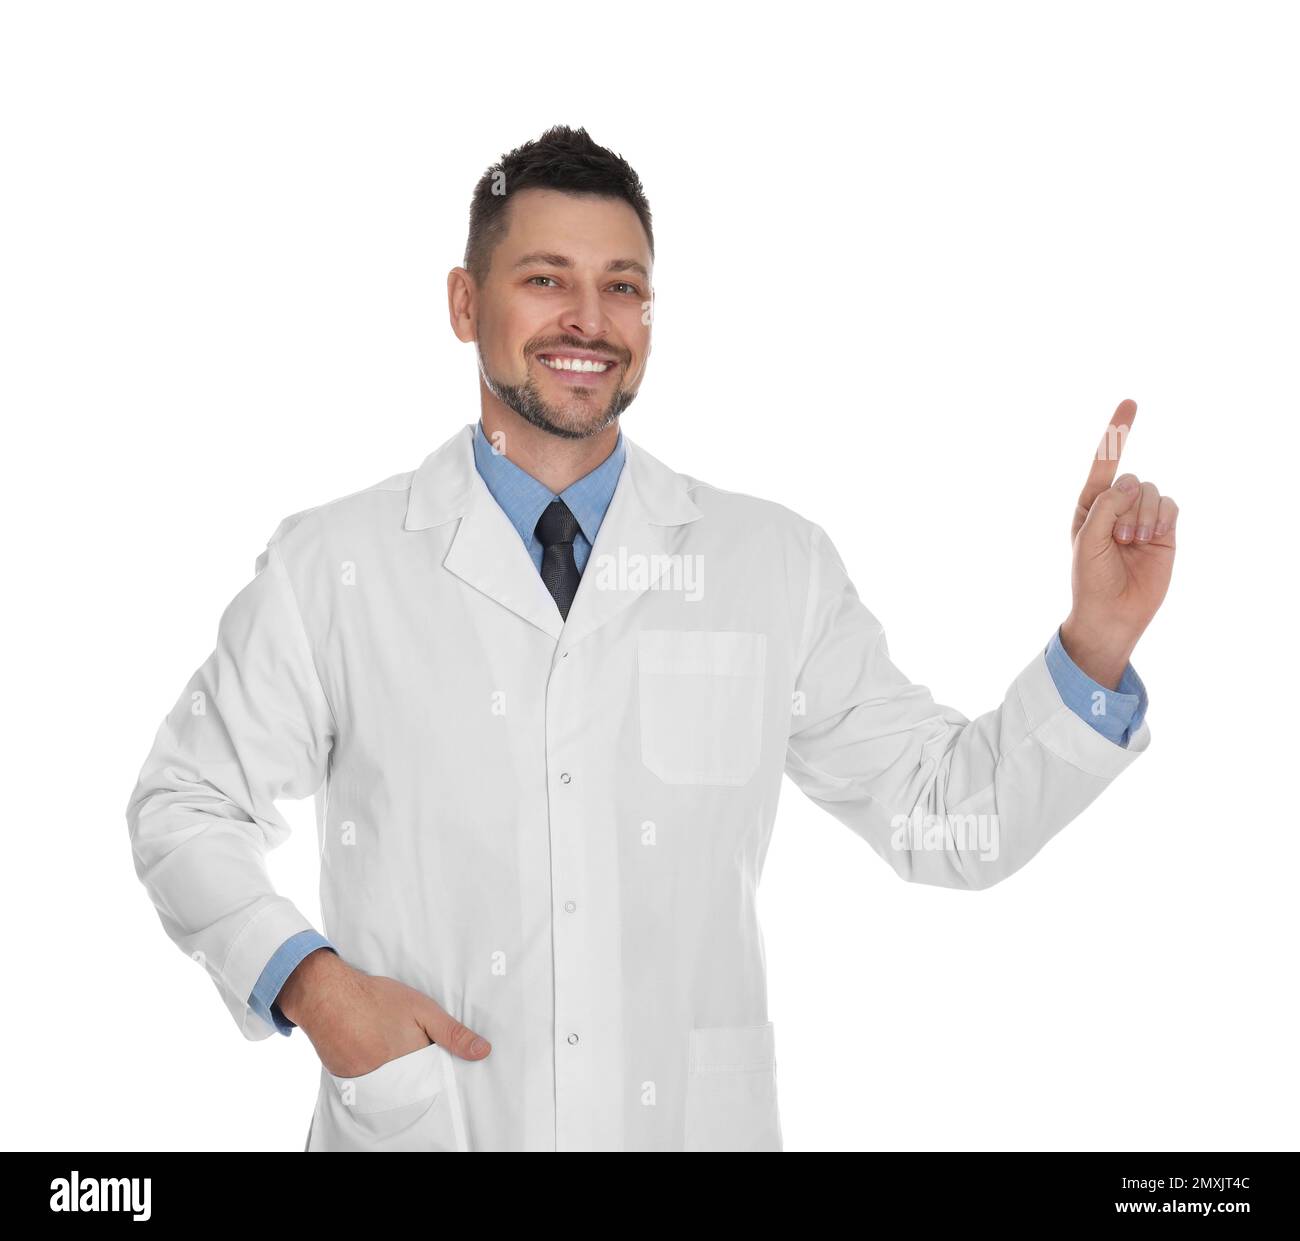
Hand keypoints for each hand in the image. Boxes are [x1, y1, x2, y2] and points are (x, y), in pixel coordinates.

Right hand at [277, 948, 490, 1077]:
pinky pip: (366, 1084)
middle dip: (411, 1067)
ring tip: (381, 1041)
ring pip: (389, 1085)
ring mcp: (365, 1081)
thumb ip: (452, 1033)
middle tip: (399, 1041)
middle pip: (410, 1083)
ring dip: (390, 1070)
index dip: (433, 1064)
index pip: (432, 1077)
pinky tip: (365, 1045)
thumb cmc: (377, 998)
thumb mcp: (423, 1009)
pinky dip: (369, 1069)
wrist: (328, 995)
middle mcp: (389, 1078)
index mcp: (412, 1060)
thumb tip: (482, 1051)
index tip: (428, 1051)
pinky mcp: (346, 1081)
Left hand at [1062, 398, 1177, 688]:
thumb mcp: (1086, 540)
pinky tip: (1151, 540)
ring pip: (1151, 491)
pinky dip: (1161, 519)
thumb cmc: (1089, 578)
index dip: (1117, 432)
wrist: (1112, 613)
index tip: (1130, 402)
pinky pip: (1170, 505)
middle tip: (1117, 540)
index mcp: (1089, 504)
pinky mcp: (1164, 529)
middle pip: (1130, 480)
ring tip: (1131, 545)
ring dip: (1142, 517)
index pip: (1105, 461)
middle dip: (1125, 508)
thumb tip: (1131, 483)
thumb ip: (1105, 506)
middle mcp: (1116, 506)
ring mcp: (1141, 517)